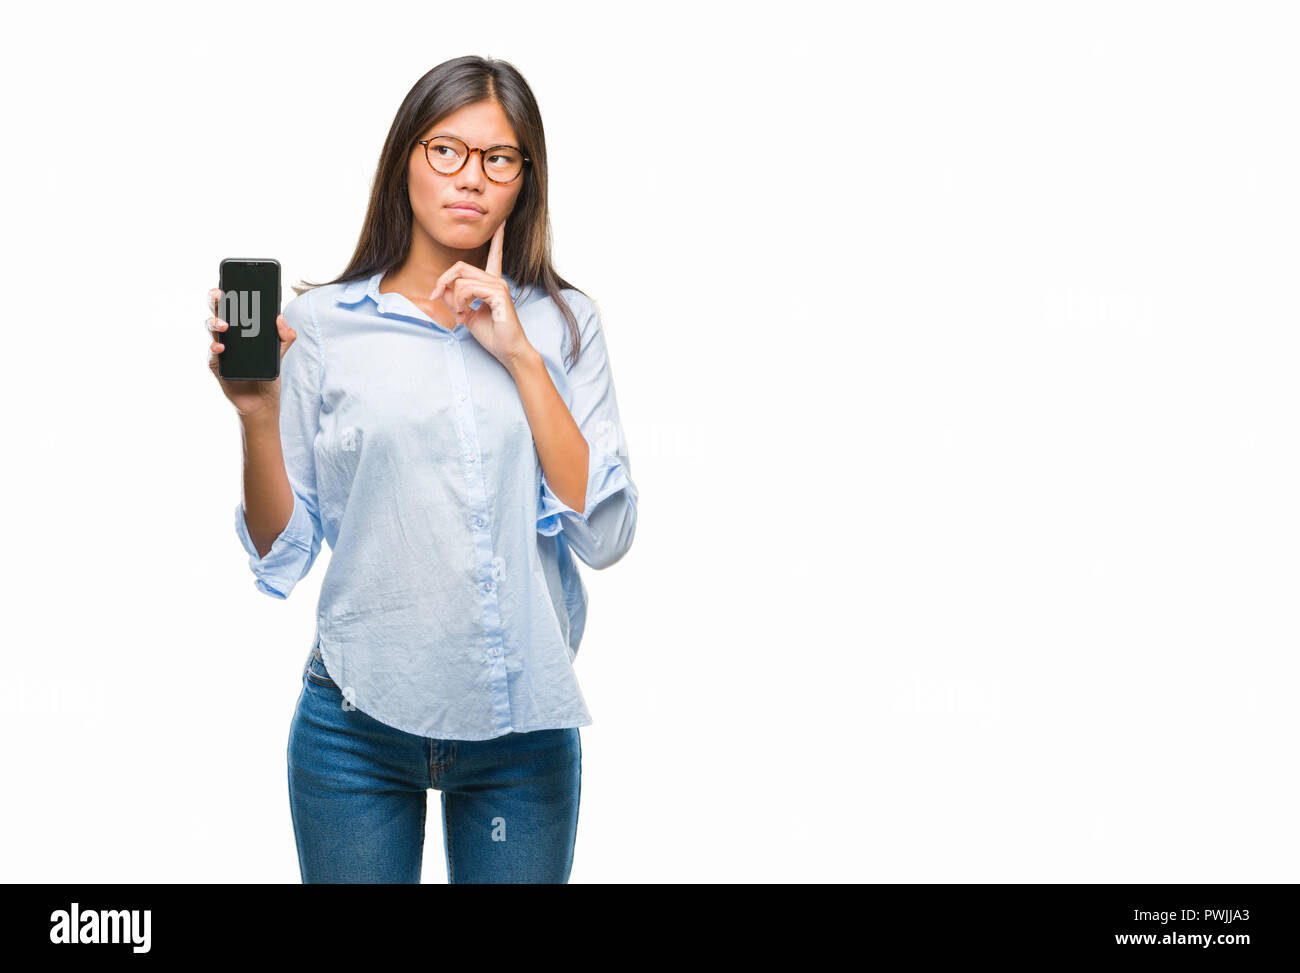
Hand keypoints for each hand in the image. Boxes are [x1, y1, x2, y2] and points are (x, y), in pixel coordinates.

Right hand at [206, 286, 296, 419]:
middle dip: (216, 300)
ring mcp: (221, 348)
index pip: (236, 306)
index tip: (232, 281)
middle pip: (218, 312)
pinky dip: (215, 347)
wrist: (262, 402)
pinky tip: (221, 346)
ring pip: (211, 328)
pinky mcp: (217, 365)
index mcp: (243, 329)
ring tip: (224, 324)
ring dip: (215, 322)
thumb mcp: (280, 354)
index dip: (232, 292)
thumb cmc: (268, 374)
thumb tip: (281, 319)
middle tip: (220, 293)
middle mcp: (229, 335)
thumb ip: (285, 337)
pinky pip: (212, 353)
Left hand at [429, 217, 534, 367]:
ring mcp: (499, 286)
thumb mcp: (466, 315)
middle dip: (443, 281)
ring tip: (461, 315)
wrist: (509, 351)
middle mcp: (497, 281)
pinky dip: (461, 302)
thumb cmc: (493, 335)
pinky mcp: (499, 295)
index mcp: (492, 283)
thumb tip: (441, 288)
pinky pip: (469, 289)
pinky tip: (466, 314)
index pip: (495, 255)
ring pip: (462, 280)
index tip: (502, 222)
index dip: (498, 238)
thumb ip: (454, 300)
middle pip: (460, 267)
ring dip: (454, 299)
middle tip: (437, 297)